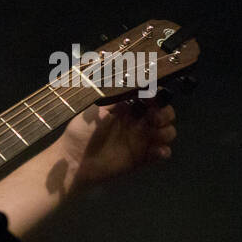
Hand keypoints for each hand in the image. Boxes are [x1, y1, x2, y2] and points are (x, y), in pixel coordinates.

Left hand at [56, 97, 176, 194]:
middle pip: (165, 114)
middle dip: (166, 114)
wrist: (74, 160)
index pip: (153, 98)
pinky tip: (155, 151)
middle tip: (154, 118)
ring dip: (166, 131)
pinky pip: (162, 153)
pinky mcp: (142, 158)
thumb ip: (118, 95)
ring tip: (154, 135)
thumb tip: (137, 80)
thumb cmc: (82, 132)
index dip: (157, 96)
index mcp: (128, 108)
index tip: (152, 98)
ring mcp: (141, 140)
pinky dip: (164, 151)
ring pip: (167, 132)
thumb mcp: (97, 109)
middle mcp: (138, 122)